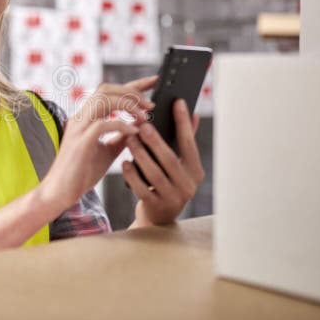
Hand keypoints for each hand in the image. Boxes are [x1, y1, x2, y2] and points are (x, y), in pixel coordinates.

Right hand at [39, 76, 157, 209]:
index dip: (133, 85)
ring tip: (144, 117)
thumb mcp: (107, 151)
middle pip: (105, 89)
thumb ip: (120, 137)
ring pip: (103, 100)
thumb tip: (138, 128)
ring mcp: (78, 128)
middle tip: (151, 105)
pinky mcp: (80, 142)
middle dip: (131, 91)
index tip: (154, 81)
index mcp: (86, 117)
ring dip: (128, 105)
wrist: (61, 192)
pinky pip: (102, 124)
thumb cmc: (81, 172)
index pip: (109, 92)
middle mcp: (80, 118)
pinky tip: (134, 132)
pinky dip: (121, 125)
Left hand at [123, 98, 204, 227]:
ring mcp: (173, 199)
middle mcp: (188, 186)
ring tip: (129, 139)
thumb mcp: (180, 165)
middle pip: (170, 160)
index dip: (184, 123)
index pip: (190, 144)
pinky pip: (141, 189)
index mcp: (195, 172)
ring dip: (140, 154)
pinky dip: (132, 175)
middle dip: (156, 141)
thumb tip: (193, 114)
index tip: (177, 102)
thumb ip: (185, 142)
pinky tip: (123, 163)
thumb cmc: (168, 183)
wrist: (157, 217)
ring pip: (154, 173)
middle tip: (142, 124)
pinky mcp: (156, 207)